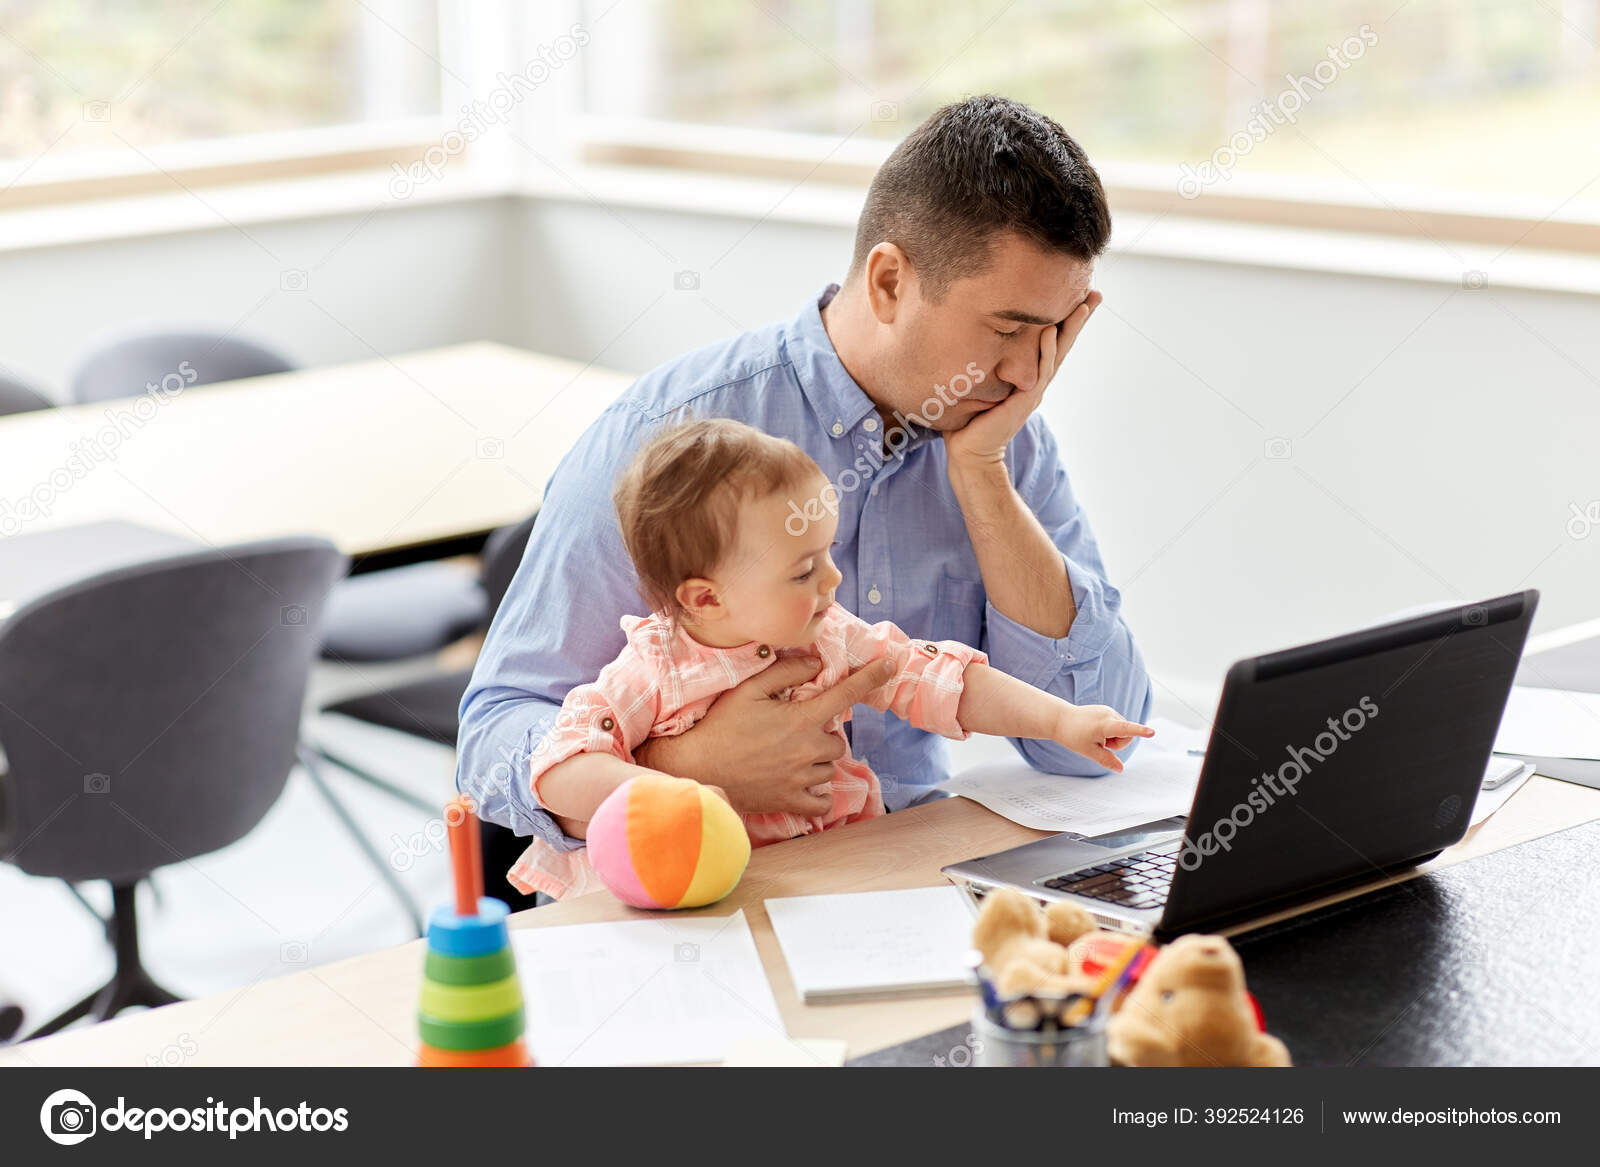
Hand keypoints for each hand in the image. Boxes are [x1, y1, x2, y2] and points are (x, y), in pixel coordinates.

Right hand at [632, 656, 895, 816]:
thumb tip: (816, 663)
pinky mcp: (790, 802)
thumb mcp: (748, 690)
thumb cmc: (719, 725)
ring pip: (829, 768)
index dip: (871, 677)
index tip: (891, 665)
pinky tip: (800, 782)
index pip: (845, 694)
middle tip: (794, 731)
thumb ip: (785, 672)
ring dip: (818, 761)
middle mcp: (807, 750)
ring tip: (788, 756)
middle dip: (823, 734)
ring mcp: (800, 779)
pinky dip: (818, 793)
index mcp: (800, 719)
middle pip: (837, 740)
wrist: (695, 767)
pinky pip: (822, 802)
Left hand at [944, 290, 1101, 471]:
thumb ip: (983, 364)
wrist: (970, 453)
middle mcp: (1037, 381)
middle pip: (1063, 344)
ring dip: (1071, 328)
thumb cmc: (969, 421)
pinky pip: (1040, 370)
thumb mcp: (979, 384)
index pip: (1051, 342)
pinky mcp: (1025, 400)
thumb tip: (967, 338)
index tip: (1076, 296)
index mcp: (1029, 377)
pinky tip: (1051, 331)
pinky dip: (1046, 350)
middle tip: (1095, 293)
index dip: (1064, 321)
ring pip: (1058, 353)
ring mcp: (1034, 390)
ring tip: (1084, 305)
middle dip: (1079, 319)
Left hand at [1054, 703, 1153, 772]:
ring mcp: (1108, 711)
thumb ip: (1106, 760)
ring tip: (1096, 736)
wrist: (1059, 719)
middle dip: (1118, 744)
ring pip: (1123, 730)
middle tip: (1100, 744)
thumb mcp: (1088, 751)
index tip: (1152, 732)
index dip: (1140, 731)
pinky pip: (1117, 725)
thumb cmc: (1072, 735)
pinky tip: (1096, 731)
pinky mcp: (1106, 710)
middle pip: (1126, 735)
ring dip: (1113, 738)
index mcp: (1104, 725)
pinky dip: (1110, 731)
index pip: (1126, 729)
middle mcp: (1109, 714)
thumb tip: (1121, 769)